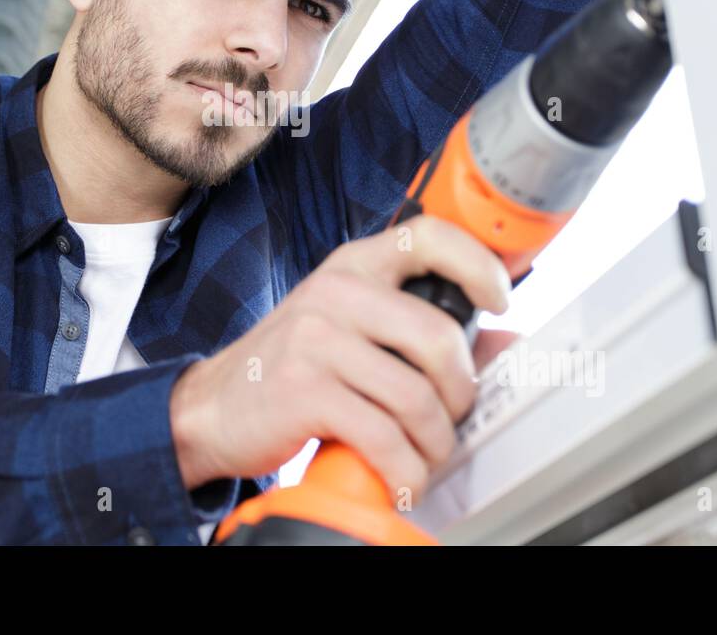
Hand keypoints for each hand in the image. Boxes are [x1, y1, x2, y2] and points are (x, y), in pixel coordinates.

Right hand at [169, 214, 512, 503]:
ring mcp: (316, 337)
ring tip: (423, 457)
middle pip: (438, 338)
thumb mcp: (350, 331)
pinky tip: (400, 479)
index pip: (429, 237)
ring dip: (433, 444)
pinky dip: (404, 470)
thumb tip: (506, 343)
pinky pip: (383, 436)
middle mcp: (336, 291)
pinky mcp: (304, 389)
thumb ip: (417, 332)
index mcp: (353, 265)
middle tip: (451, 419)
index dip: (478, 266)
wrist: (210, 407)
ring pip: (416, 397)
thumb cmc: (290, 369)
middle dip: (461, 394)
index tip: (500, 301)